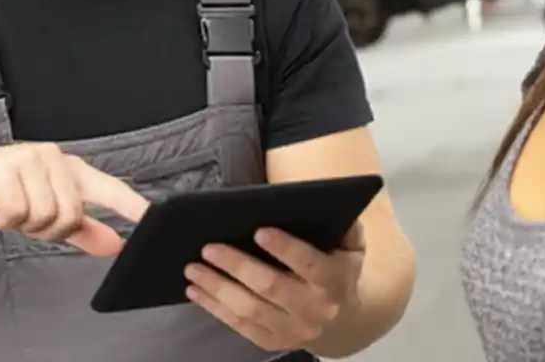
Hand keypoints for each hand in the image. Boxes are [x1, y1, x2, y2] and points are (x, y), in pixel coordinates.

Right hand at [0, 142, 149, 256]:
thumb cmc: (8, 194)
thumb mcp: (49, 213)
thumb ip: (84, 230)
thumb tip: (115, 246)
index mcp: (69, 168)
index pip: (108, 188)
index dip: (130, 204)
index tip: (151, 218)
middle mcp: (53, 159)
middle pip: (71, 214)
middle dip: (48, 228)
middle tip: (28, 219)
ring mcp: (29, 161)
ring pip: (45, 215)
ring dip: (25, 224)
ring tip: (11, 209)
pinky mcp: (4, 170)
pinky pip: (18, 213)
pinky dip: (5, 219)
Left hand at [184, 222, 364, 351]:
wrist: (343, 321)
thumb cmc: (338, 269)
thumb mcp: (352, 246)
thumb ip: (345, 225)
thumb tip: (326, 202)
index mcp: (334, 281)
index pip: (310, 264)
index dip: (285, 249)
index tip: (259, 230)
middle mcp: (315, 310)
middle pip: (271, 287)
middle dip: (237, 266)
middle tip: (208, 248)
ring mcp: (293, 331)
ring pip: (250, 309)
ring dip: (217, 288)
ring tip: (192, 268)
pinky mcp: (274, 342)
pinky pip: (240, 326)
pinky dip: (214, 308)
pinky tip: (195, 291)